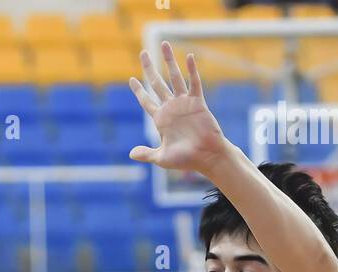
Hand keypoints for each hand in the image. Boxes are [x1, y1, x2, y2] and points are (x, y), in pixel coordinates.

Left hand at [129, 41, 228, 172]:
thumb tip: (131, 154)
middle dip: (149, 68)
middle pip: (157, 83)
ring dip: (169, 61)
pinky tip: (188, 57)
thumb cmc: (185, 160)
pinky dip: (192, 70)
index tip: (131, 80)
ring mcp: (184, 103)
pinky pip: (194, 83)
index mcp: (160, 120)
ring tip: (164, 44)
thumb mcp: (162, 157)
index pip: (146, 101)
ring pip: (174, 77)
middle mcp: (171, 108)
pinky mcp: (198, 102)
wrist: (206, 157)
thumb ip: (147, 154)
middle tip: (143, 53)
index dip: (139, 91)